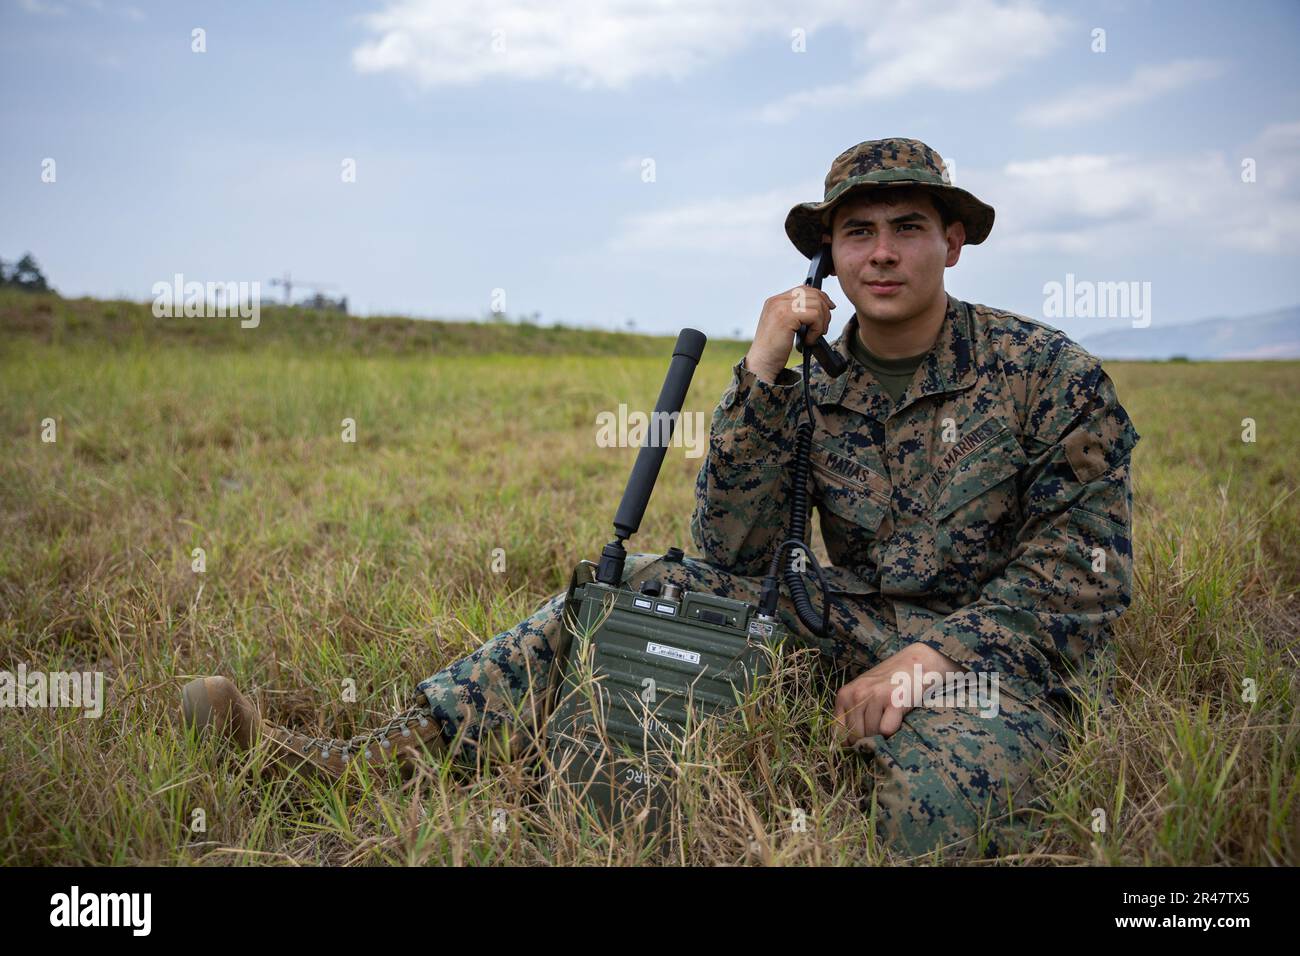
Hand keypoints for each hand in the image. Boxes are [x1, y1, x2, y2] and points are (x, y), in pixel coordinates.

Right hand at [744, 285, 835, 383]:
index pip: (804, 289)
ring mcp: (780, 307)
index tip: (829, 310)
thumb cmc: (773, 350)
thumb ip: (796, 313)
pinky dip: (816, 330)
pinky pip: (814, 315)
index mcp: (775, 301)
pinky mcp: (786, 316)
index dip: (820, 298)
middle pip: (813, 294)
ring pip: (816, 304)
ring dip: (821, 323)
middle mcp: (776, 301)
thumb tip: (820, 305)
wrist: (761, 364)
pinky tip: (808, 340)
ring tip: (813, 337)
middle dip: (824, 311)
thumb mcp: (785, 326)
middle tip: (822, 329)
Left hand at [832, 642, 962, 744]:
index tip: (861, 742)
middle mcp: (857, 694)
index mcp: (844, 695)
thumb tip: (847, 746)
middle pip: (856, 736)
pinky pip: (887, 730)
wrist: (915, 663)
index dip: (850, 743)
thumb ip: (852, 715)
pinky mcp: (894, 701)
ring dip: (882, 734)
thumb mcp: (862, 694)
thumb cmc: (887, 683)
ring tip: (889, 717)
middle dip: (868, 739)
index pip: (839, 732)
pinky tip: (898, 717)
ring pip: (872, 734)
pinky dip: (894, 730)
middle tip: (880, 726)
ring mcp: (875, 696)